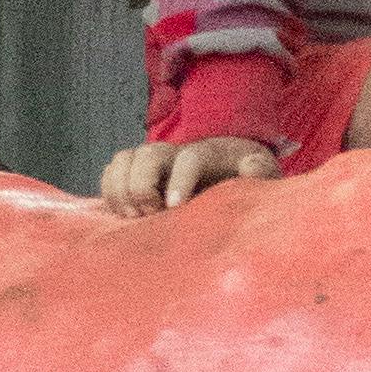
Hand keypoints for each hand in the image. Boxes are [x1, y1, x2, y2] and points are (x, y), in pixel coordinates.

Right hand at [98, 133, 284, 214]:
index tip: (174, 207)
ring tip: (133, 218)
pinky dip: (109, 192)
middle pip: (146, 155)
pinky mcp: (134, 175)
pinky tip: (122, 216)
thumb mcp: (261, 173)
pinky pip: (110, 173)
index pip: (189, 158)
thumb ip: (261, 172)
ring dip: (120, 189)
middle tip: (150, 216)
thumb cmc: (243, 177)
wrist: (226, 171)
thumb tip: (252, 168)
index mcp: (207, 153)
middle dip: (142, 186)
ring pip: (122, 160)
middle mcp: (174, 153)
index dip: (179, 180)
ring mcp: (151, 162)